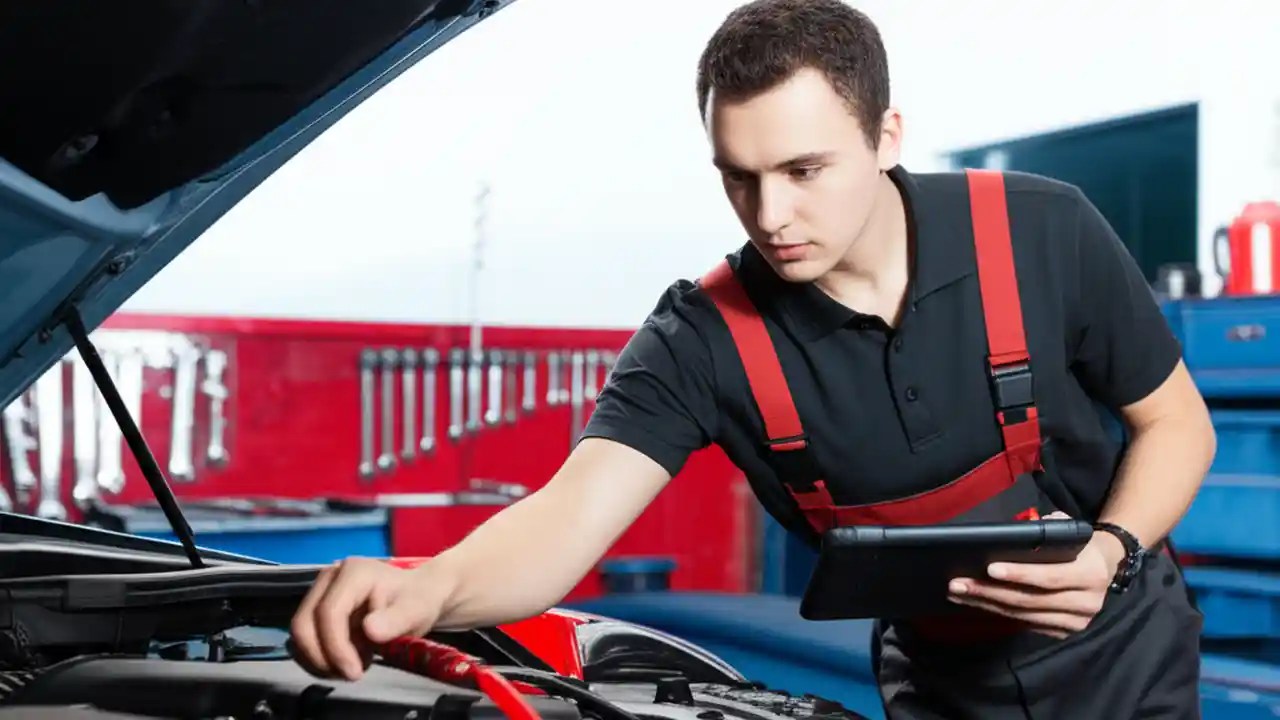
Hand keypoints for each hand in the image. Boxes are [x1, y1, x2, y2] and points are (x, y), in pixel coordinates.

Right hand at [290, 557, 445, 680]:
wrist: (417, 596)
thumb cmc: (417, 601)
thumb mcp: (416, 610)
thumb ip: (395, 619)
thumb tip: (369, 630)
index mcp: (353, 572)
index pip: (329, 612)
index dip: (336, 647)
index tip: (355, 672)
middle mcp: (329, 578)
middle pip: (303, 623)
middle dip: (323, 657)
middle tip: (352, 675)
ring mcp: (319, 592)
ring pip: (299, 634)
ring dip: (319, 660)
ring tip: (352, 667)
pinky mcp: (315, 609)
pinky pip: (303, 640)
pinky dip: (318, 658)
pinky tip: (344, 661)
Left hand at [947, 514, 1124, 638]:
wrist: (1105, 567)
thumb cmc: (1080, 546)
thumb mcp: (1070, 531)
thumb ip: (1048, 530)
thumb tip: (1016, 531)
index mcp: (1091, 575)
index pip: (1049, 577)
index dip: (1019, 574)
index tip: (989, 568)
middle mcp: (1087, 603)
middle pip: (1029, 600)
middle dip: (989, 592)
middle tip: (958, 584)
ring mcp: (1076, 622)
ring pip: (1023, 615)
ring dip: (986, 604)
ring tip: (958, 593)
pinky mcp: (1064, 632)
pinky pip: (1025, 623)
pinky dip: (998, 612)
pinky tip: (977, 603)